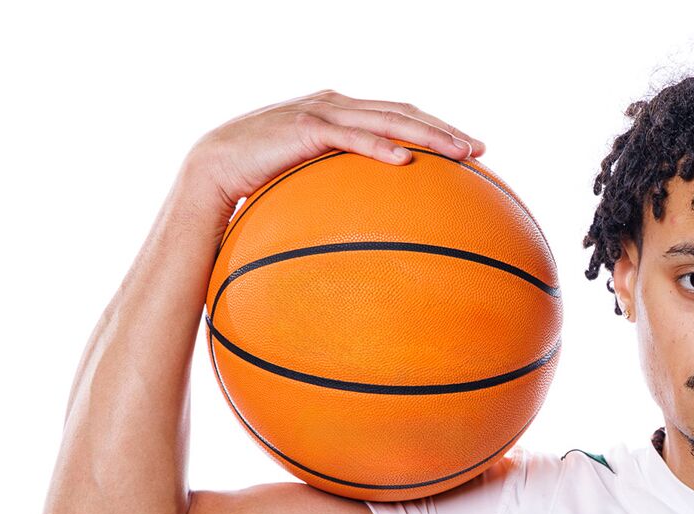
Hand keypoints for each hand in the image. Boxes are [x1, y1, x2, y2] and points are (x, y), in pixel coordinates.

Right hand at [182, 89, 484, 212]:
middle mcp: (336, 105)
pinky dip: (378, 146)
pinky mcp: (303, 127)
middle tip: (480, 149)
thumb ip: (345, 190)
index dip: (436, 129)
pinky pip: (349, 136)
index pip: (398, 116)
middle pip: (402, 112)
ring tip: (457, 151)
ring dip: (425, 134)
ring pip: (384, 118)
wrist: (214, 169)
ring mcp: (321, 112)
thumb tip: (378, 229)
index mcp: (342, 114)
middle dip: (443, 129)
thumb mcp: (313, 183)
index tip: (472, 150)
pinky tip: (404, 160)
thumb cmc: (263, 182)